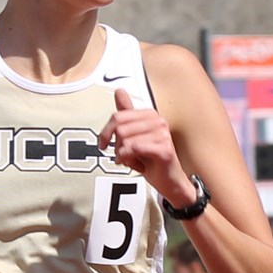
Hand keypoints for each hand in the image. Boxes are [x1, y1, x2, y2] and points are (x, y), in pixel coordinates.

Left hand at [99, 89, 193, 206]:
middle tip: (122, 155)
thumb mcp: (134, 136)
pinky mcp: (164, 149)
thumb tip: (119, 91)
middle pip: (120, 129)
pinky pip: (135, 148)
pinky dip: (129, 159)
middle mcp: (158, 121)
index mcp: (150, 115)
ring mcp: (163, 134)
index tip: (103, 144)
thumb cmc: (152, 159)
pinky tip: (134, 164)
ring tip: (131, 160)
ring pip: (126, 141)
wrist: (169, 180)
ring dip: (123, 156)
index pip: (118, 116)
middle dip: (116, 146)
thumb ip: (126, 115)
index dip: (105, 132)